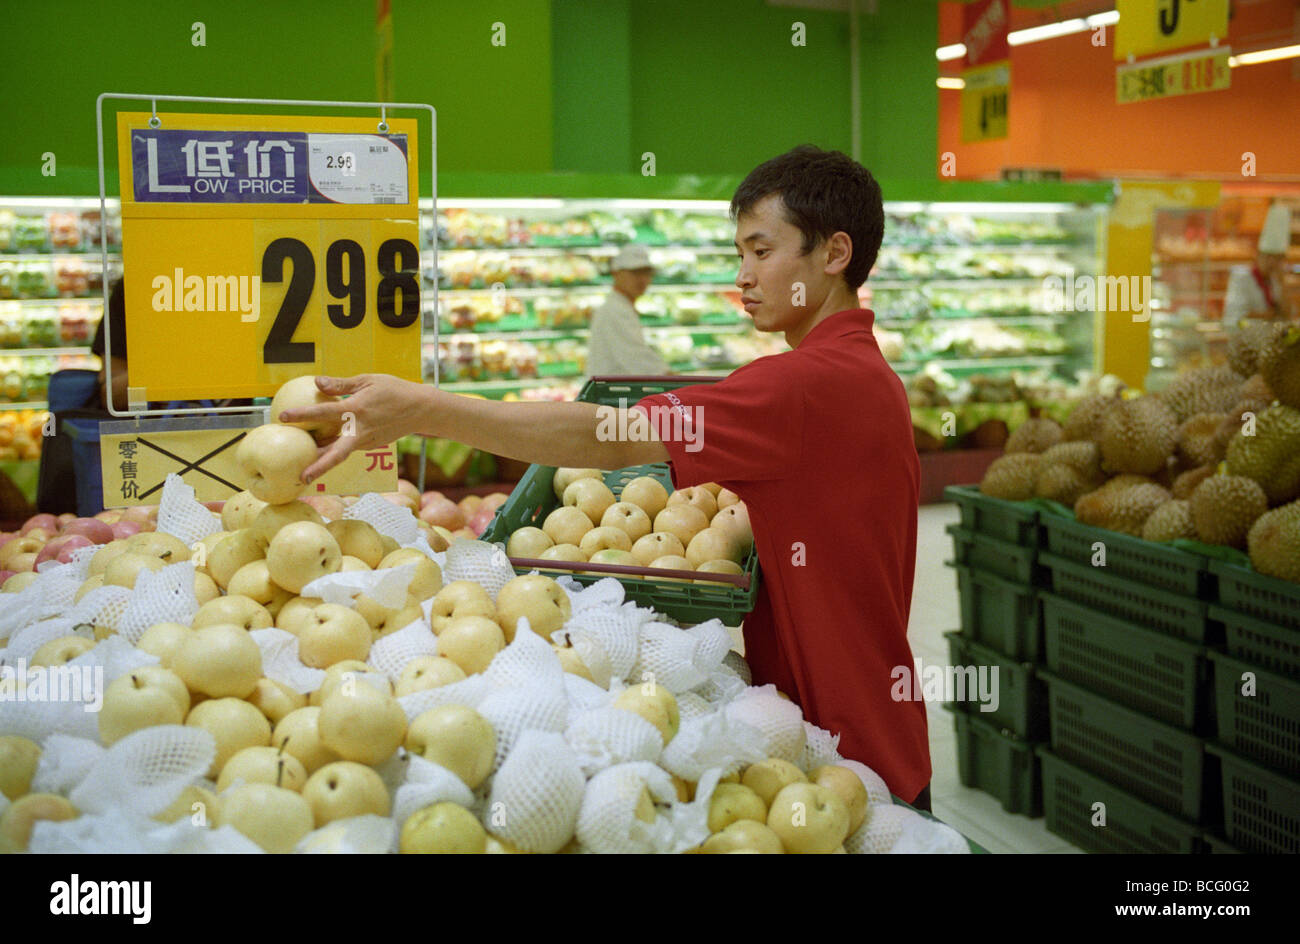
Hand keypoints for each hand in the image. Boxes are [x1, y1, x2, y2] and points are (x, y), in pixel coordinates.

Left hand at [277, 374, 426, 482]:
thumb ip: (341, 384)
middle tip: (301, 477)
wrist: (421, 409)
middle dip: (319, 467)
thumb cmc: (394, 390)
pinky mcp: (371, 445)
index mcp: (357, 409)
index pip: (323, 412)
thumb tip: (317, 382)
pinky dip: (335, 449)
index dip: (302, 414)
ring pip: (341, 453)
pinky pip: (349, 447)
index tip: (282, 417)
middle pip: (336, 453)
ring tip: (304, 469)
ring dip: (323, 461)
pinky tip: (323, 448)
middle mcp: (360, 430)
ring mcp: (367, 440)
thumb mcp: (368, 380)